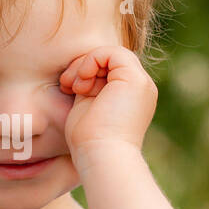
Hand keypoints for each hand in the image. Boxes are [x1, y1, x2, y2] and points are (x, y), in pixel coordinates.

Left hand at [58, 46, 156, 171]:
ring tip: (75, 86)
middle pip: (108, 59)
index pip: (106, 68)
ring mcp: (141, 83)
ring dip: (85, 64)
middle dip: (82, 66)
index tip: (67, 88)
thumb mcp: (87, 107)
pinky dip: (92, 60)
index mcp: (130, 96)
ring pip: (110, 54)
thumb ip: (89, 89)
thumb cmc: (89, 141)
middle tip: (67, 84)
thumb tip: (78, 75)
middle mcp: (140, 88)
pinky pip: (112, 52)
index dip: (84, 71)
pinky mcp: (135, 79)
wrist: (103, 156)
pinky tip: (83, 80)